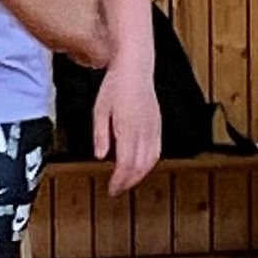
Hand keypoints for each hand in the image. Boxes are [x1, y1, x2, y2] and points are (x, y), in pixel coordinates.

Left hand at [22, 0, 111, 66]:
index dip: (93, 60)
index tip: (84, 57)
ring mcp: (96, 4)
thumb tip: (84, 54)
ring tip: (72, 24)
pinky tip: (72, 10)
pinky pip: (96, 6)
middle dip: (95, 43)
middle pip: (107, 40)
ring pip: (103, 22)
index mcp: (88, 39)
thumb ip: (76, 51)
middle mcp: (97, 21)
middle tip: (77, 42)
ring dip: (92, 26)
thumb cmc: (36, 18)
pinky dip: (88, 11)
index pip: (104, 57)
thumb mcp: (54, 45)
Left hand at [90, 52, 162, 195]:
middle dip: (128, 182)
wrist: (135, 67)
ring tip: (127, 181)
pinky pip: (157, 150)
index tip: (111, 189)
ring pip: (151, 161)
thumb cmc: (115, 86)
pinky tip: (141, 166)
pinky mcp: (158, 124)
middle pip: (139, 166)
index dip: (119, 181)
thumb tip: (100, 156)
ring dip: (139, 175)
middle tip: (117, 189)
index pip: (125, 163)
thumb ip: (100, 135)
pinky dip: (149, 163)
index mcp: (128, 128)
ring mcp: (153, 127)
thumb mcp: (99, 110)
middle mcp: (144, 130)